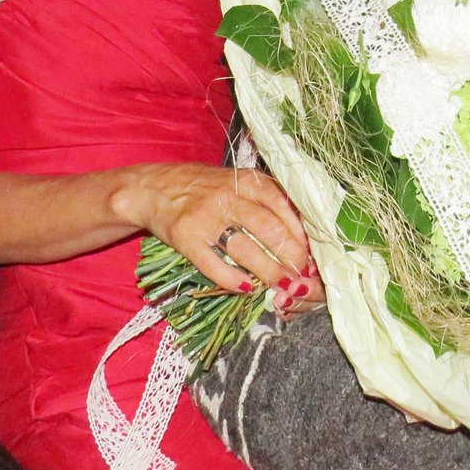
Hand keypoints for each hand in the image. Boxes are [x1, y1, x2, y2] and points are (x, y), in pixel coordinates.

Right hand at [119, 163, 319, 309]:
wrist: (155, 188)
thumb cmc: (206, 187)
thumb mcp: (239, 182)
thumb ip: (268, 201)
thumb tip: (303, 232)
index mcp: (248, 180)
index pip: (284, 208)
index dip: (302, 235)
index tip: (314, 255)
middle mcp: (228, 196)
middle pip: (270, 231)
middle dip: (291, 257)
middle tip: (302, 275)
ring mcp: (206, 218)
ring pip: (246, 250)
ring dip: (269, 273)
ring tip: (283, 286)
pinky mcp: (186, 239)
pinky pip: (214, 265)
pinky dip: (234, 280)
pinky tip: (248, 288)